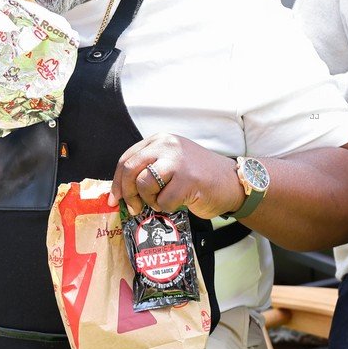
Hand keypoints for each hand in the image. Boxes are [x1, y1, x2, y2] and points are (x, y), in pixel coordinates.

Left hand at [112, 133, 243, 219]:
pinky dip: (168, 207)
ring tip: (162, 202)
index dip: (117, 181)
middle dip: (127, 193)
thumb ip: (150, 168)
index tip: (115, 198)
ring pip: (144, 184)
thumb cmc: (200, 177)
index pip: (127, 159)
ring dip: (150, 201)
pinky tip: (178, 202)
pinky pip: (164, 200)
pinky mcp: (188, 178)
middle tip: (133, 207)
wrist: (232, 182)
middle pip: (130, 169)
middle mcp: (167, 145)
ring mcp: (178, 160)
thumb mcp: (172, 162)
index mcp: (160, 140)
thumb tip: (122, 190)